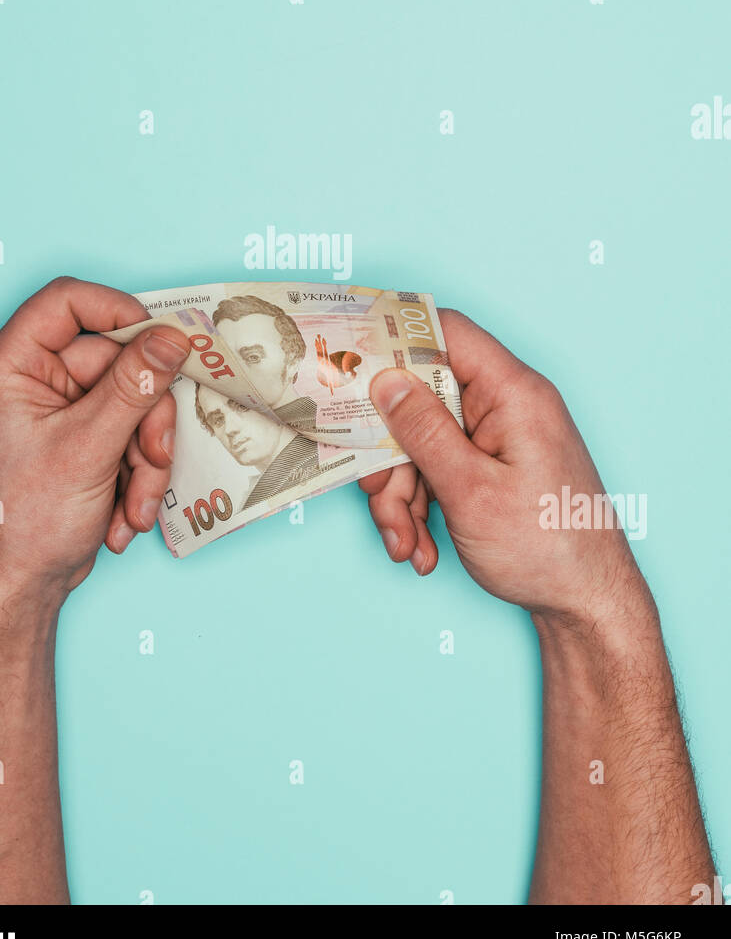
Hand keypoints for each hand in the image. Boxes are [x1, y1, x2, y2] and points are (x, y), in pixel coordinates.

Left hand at [0, 277, 190, 606]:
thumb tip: (173, 339)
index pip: (65, 303)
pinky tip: (125, 514)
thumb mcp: (87, 447)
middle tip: (155, 456)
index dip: (117, 311)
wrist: (16, 590)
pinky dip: (134, 474)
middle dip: (143, 418)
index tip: (162, 338)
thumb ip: (134, 386)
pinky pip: (126, 434)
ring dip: (144, 457)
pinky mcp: (79, 442)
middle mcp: (30, 381)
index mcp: (9, 367)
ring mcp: (57, 413)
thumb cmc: (22, 522)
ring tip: (136, 505)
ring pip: (130, 402)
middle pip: (115, 362)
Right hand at [359, 310, 646, 622]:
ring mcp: (499, 437)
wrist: (588, 606)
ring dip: (402, 496)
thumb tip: (385, 378)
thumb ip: (423, 431)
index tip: (351, 368)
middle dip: (392, 457)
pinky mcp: (493, 466)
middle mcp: (507, 405)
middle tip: (377, 498)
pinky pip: (440, 469)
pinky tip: (423, 548)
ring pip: (423, 442)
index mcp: (513, 392)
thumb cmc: (547, 548)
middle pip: (421, 400)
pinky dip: (422, 508)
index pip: (447, 331)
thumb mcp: (470, 491)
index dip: (395, 340)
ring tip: (406, 545)